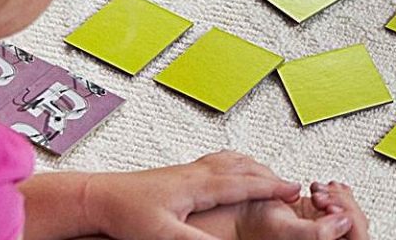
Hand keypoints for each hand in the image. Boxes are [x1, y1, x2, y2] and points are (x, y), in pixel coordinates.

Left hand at [82, 152, 303, 239]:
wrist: (100, 196)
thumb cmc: (126, 213)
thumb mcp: (164, 235)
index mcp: (199, 185)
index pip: (245, 184)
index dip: (273, 188)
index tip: (295, 189)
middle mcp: (197, 173)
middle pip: (244, 170)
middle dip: (271, 178)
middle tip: (293, 186)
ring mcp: (188, 171)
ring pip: (232, 163)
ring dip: (255, 168)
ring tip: (269, 174)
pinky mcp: (179, 174)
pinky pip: (218, 162)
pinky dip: (234, 164)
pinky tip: (230, 167)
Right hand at [222, 180, 367, 239]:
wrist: (241, 213)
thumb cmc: (256, 225)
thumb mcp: (284, 229)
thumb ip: (316, 233)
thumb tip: (345, 223)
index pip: (358, 238)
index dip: (348, 218)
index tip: (327, 205)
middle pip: (358, 225)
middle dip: (342, 204)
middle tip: (320, 195)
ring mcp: (327, 232)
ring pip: (351, 213)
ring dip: (337, 196)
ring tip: (316, 191)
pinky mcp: (323, 219)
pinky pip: (342, 205)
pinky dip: (334, 192)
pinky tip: (320, 189)